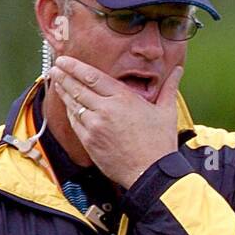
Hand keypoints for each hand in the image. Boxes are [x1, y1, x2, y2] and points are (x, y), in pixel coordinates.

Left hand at [48, 56, 182, 188]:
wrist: (151, 173)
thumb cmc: (160, 143)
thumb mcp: (167, 111)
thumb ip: (169, 87)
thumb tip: (179, 71)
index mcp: (123, 98)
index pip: (92, 76)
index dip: (75, 67)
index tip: (65, 60)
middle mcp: (105, 109)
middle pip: (78, 87)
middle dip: (64, 76)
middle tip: (56, 67)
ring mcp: (94, 126)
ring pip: (73, 104)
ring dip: (63, 91)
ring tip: (56, 81)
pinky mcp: (89, 141)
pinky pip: (74, 122)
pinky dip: (69, 111)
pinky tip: (67, 105)